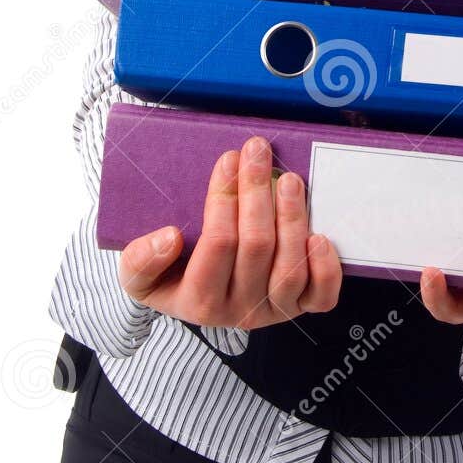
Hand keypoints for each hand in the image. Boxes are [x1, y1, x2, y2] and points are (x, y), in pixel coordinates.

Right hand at [118, 136, 341, 329]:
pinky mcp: (301, 308)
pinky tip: (320, 235)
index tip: (227, 160)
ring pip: (290, 267)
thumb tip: (168, 237)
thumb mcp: (136, 274)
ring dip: (292, 217)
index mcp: (199, 302)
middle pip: (256, 247)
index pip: (217, 245)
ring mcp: (274, 311)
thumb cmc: (171, 276)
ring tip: (289, 178)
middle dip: (257, 192)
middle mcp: (239, 312)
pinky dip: (326, 268)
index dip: (224, 200)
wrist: (197, 301)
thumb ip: (140, 260)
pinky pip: (322, 296)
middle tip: (257, 151)